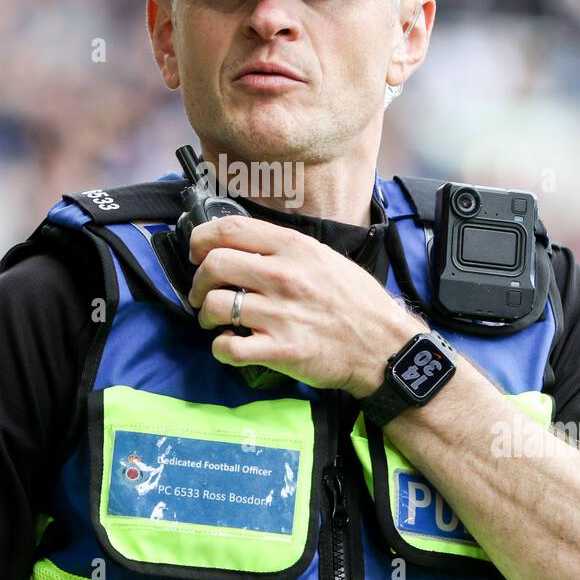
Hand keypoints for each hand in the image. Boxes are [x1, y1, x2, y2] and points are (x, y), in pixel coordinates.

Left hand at [186, 216, 428, 394]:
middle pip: (214, 265)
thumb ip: (284, 249)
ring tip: (215, 321)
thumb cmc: (355, 302)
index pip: (230, 229)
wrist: (382, 346)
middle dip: (197, 280)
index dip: (201, 239)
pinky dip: (220, 347)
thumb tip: (241, 245)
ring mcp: (280, 314)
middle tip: (202, 292)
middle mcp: (284, 276)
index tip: (197, 252)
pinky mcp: (280, 350)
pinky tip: (231, 344)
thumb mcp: (325, 258)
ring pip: (214, 305)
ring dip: (205, 315)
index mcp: (294, 248)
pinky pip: (228, 347)